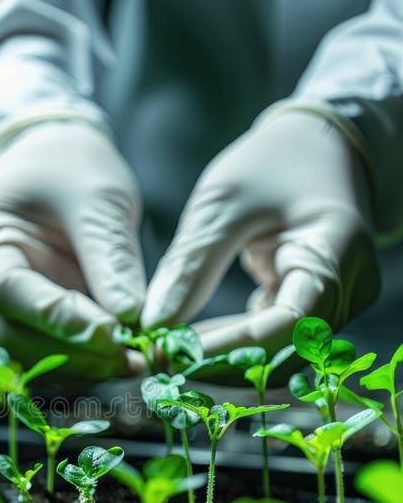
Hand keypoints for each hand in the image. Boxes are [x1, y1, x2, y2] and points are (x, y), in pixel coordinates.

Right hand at [0, 122, 145, 378]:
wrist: (55, 160)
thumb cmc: (72, 167)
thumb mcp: (98, 200)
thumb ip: (111, 259)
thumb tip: (134, 318)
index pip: (8, 289)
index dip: (60, 319)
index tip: (114, 333)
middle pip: (7, 335)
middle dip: (72, 353)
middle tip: (130, 359)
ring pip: (20, 356)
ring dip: (76, 367)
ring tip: (130, 363)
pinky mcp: (6, 323)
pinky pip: (33, 356)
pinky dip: (72, 366)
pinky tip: (113, 362)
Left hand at [141, 110, 379, 367]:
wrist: (319, 142)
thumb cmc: (274, 161)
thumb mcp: (224, 202)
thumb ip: (191, 265)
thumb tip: (154, 323)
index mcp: (335, 253)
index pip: (286, 325)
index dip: (229, 347)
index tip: (174, 352)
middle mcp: (348, 287)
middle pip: (284, 348)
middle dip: (221, 360)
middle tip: (163, 359)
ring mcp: (335, 300)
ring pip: (278, 350)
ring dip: (225, 356)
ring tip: (172, 349)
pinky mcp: (313, 304)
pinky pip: (275, 337)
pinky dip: (234, 341)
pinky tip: (193, 338)